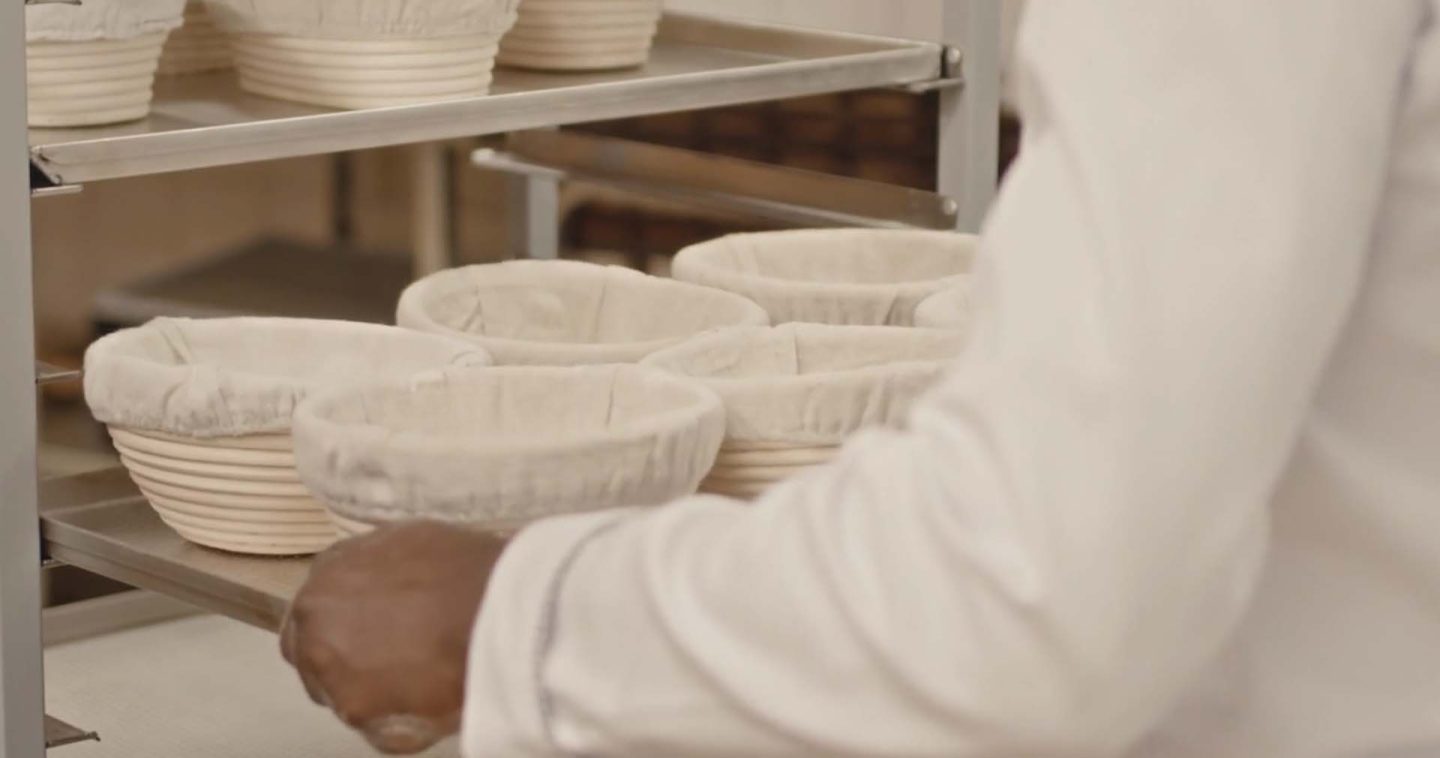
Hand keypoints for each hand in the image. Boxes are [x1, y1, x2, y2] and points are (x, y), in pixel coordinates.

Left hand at [281, 522, 506, 753]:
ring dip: (370, 696)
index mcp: (331, 568)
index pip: (315, 610)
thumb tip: (388, 591)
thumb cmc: (471, 572)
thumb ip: (383, 569)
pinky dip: (402, 726)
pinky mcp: (352, 705)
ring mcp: (327, 660)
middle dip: (341, 665)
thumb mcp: (416, 543)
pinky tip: (436, 708)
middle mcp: (315, 610)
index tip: (372, 640)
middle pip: (309, 652)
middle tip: (391, 671)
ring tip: (422, 688)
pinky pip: (373, 727)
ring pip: (336, 693)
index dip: (344, 629)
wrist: (499, 607)